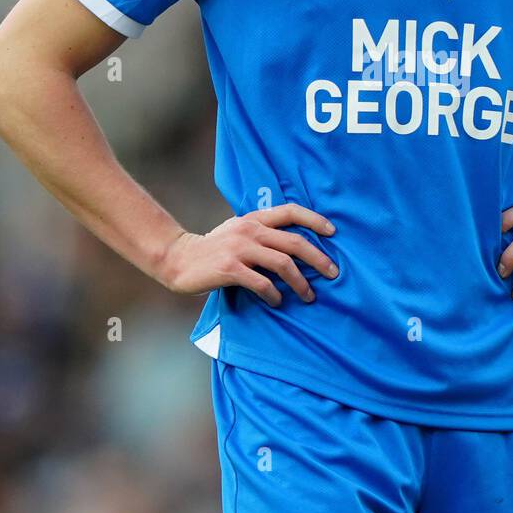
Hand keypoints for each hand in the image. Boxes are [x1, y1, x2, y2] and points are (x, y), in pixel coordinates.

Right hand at [157, 203, 337, 306]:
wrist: (178, 259)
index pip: (291, 211)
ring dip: (300, 282)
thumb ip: (261, 232)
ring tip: (309, 296)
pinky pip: (262, 283)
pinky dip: (275, 294)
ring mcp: (240, 249)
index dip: (315, 220)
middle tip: (333, 273)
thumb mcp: (237, 231)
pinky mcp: (230, 269)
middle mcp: (249, 230)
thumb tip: (294, 245)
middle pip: (295, 242)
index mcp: (254, 218)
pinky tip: (278, 301)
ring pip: (283, 264)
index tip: (333, 232)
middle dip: (319, 258)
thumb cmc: (213, 248)